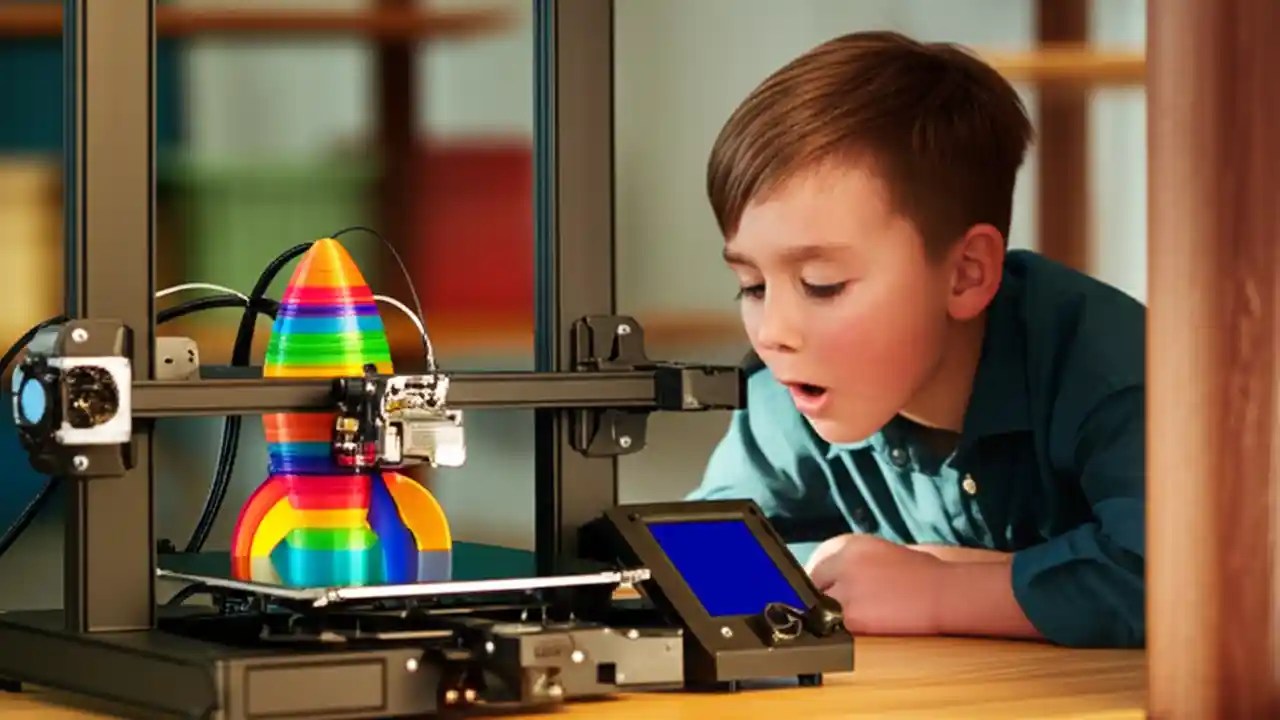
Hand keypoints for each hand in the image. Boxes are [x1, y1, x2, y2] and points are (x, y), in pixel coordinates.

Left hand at [804, 534, 944, 635]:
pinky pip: (834, 626)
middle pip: (813, 585)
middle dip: (820, 598)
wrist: (945, 593)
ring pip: (820, 607)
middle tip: (830, 611)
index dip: (819, 582)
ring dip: (827, 615)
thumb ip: (854, 563)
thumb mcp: (883, 554)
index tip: (821, 593)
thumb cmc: (924, 575)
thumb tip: (833, 579)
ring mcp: (846, 589)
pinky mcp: (853, 615)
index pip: (816, 564)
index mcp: (851, 545)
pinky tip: (856, 629)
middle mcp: (844, 563)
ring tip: (846, 621)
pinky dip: (840, 629)